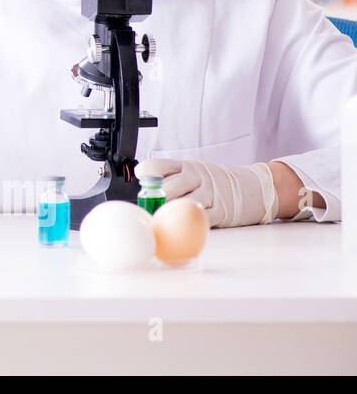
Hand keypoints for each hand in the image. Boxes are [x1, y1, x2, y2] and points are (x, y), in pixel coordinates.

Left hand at [134, 158, 276, 226]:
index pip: (161, 165)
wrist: (253, 187)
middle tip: (145, 207)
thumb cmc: (216, 181)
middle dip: (154, 199)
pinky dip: (189, 225)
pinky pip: (201, 219)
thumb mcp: (195, 172)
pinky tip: (180, 229)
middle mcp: (197, 178)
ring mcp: (210, 194)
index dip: (148, 171)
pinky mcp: (221, 211)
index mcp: (187, 167)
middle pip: (169, 187)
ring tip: (158, 220)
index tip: (140, 177)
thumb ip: (173, 178)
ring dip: (169, 213)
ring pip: (183, 204)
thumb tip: (145, 189)